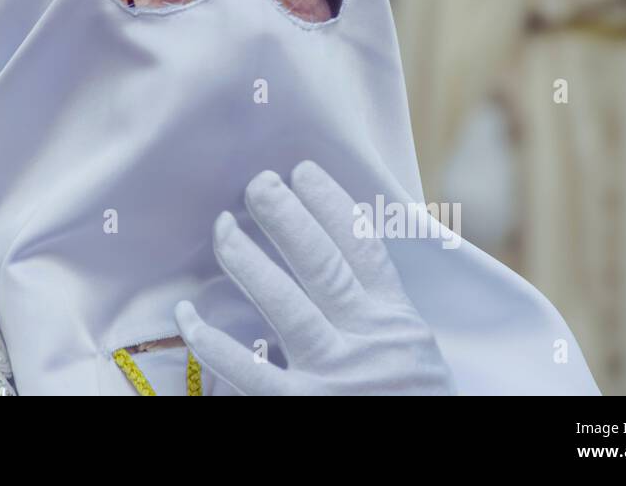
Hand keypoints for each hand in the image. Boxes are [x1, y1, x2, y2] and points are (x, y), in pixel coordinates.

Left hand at [175, 160, 454, 394]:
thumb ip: (379, 314)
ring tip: (222, 226)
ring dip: (248, 259)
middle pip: (322, 263)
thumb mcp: (414, 355)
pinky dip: (212, 342)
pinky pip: (248, 371)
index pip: (363, 248)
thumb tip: (341, 263)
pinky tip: (187, 316)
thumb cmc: (414, 404)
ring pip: (284, 303)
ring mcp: (335, 374)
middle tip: (257, 182)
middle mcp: (368, 340)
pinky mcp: (304, 408)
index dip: (331, 205)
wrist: (438, 462)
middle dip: (287, 217)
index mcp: (396, 321)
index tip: (302, 171)